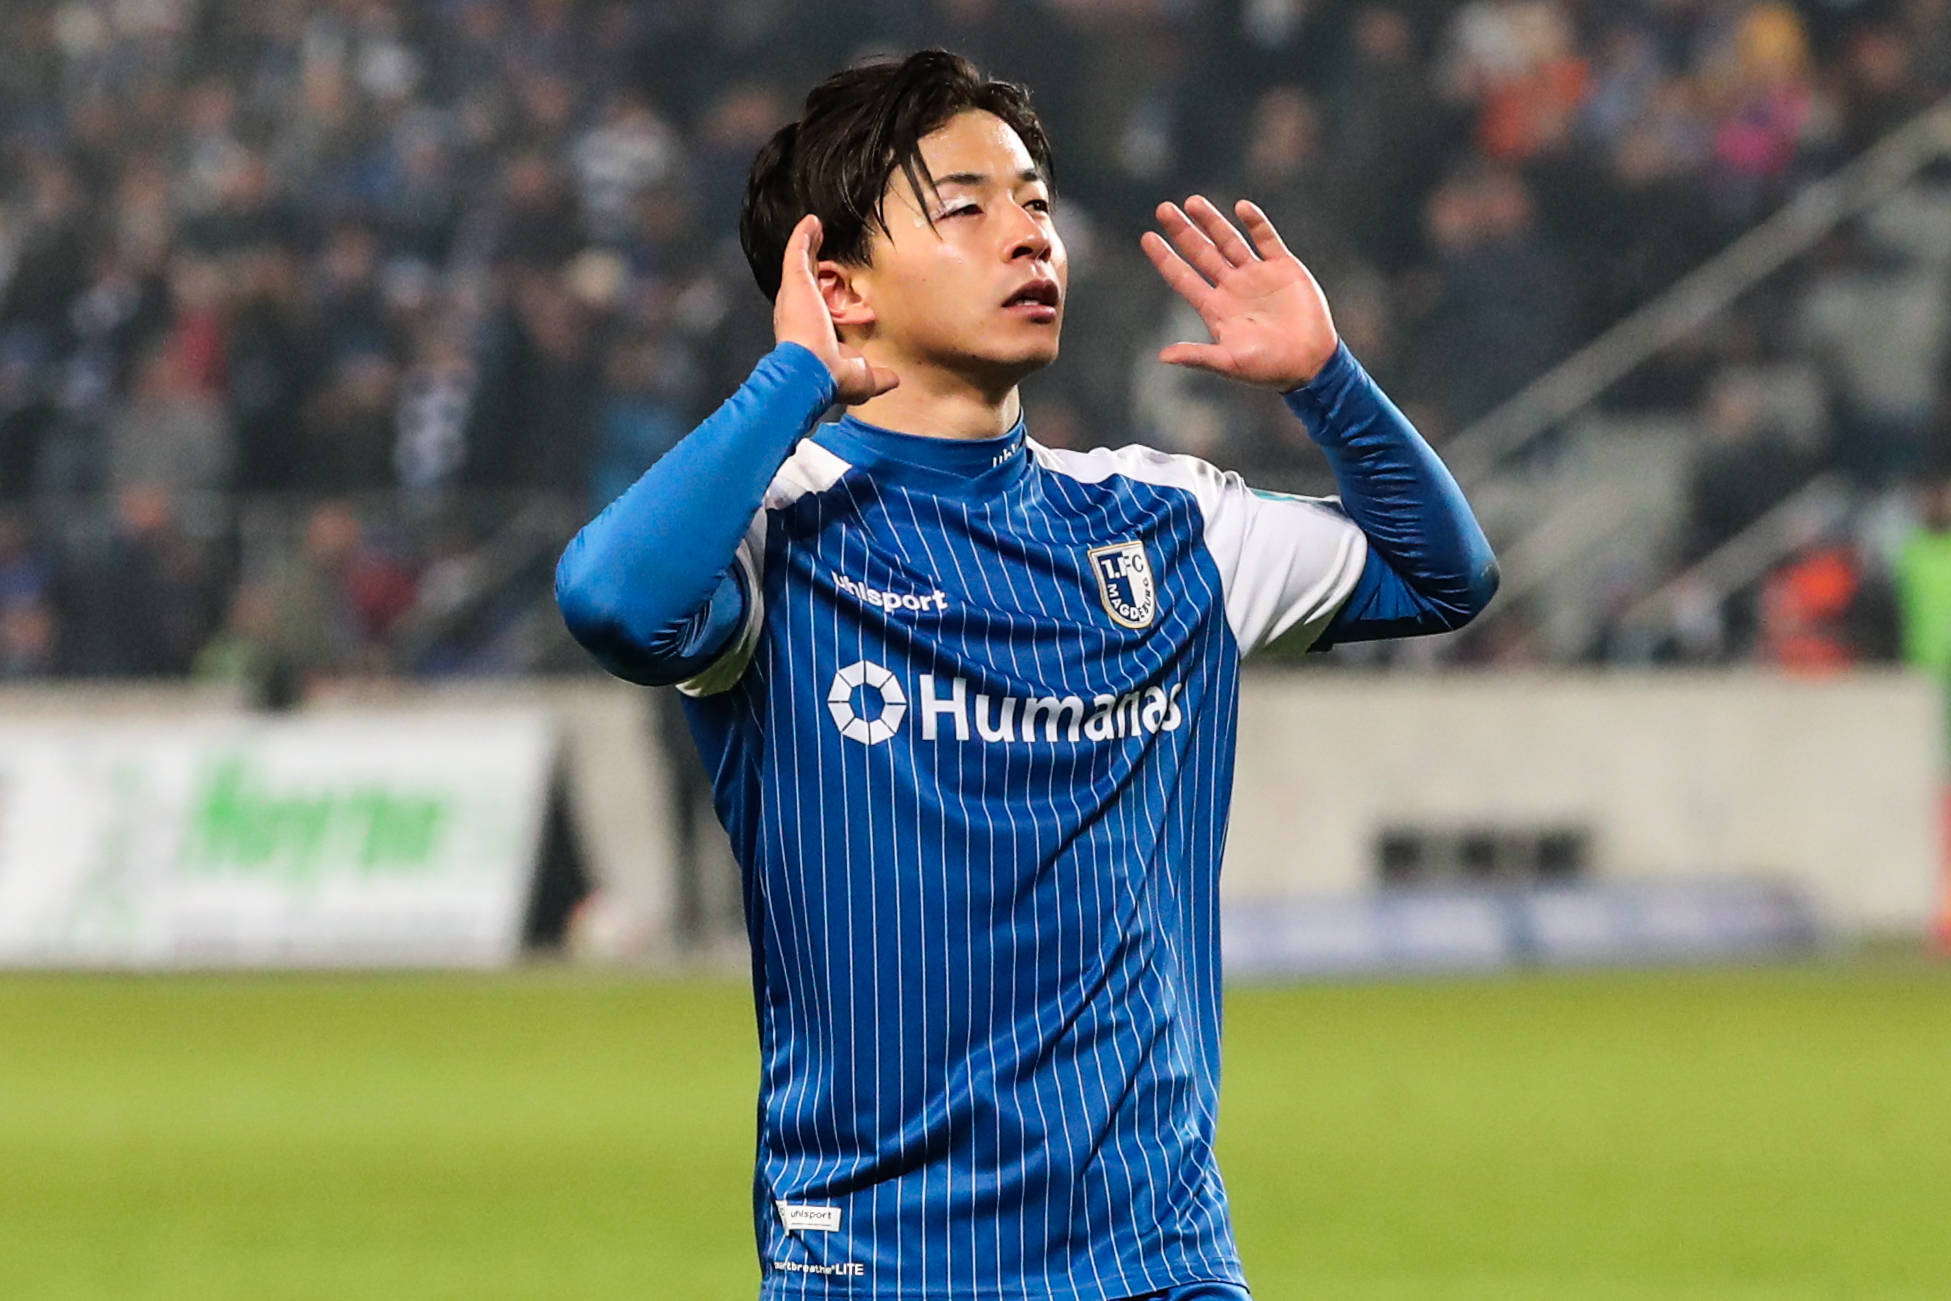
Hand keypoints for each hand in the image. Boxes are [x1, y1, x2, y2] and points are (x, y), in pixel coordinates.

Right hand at [773, 214, 899, 404]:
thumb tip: (894, 379)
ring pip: (802, 261)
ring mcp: (795, 294)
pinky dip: (803, 235)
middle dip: (813, 260)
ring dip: (809, 243)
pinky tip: (811, 221)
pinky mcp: (794, 281)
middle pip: (807, 278)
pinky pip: (797, 251)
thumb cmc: (830, 379)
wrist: (810, 373)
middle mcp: (799, 310)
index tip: (834, 282)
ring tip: (816, 226)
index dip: (824, 292)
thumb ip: (878, 376)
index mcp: (811, 330)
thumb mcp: (863, 378)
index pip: (818, 305)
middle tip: (820, 243)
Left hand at [1141, 195, 1339, 389]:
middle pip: (1201, 253)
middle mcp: (1232, 287)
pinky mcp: (1283, 267)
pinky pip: (1266, 239)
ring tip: (1193, 201)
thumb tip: (1162, 356)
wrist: (1310, 363)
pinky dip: (1256, 223)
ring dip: (1212, 222)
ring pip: (1229, 241)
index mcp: (1215, 309)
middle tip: (1163, 209)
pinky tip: (1241, 208)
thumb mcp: (1229, 363)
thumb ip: (1197, 356)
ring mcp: (1257, 275)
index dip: (1165, 258)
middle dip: (1183, 232)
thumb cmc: (1267, 369)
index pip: (1183, 278)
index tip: (1147, 237)